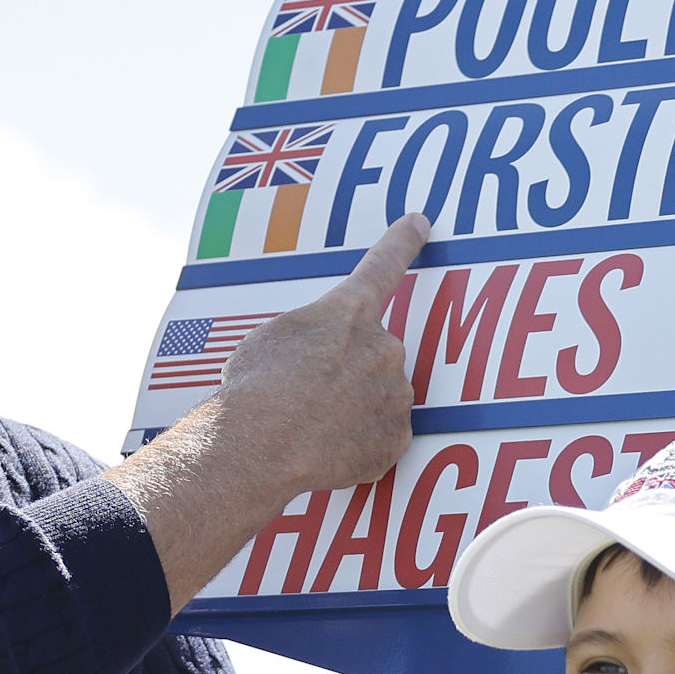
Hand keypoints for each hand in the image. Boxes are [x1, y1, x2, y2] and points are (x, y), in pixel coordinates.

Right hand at [109, 215, 426, 605]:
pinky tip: (327, 450)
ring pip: (380, 395)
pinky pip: (382, 435)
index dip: (403, 242)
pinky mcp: (397, 437)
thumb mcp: (273, 338)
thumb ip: (312, 334)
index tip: (420, 223)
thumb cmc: (254, 388)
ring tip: (310, 427)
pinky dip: (359, 443)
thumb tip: (321, 353)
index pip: (384, 265)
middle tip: (307, 394)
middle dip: (348, 370)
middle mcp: (384, 346)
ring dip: (353, 407)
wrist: (259, 447)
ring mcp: (395, 393)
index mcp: (349, 311)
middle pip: (374, 351)